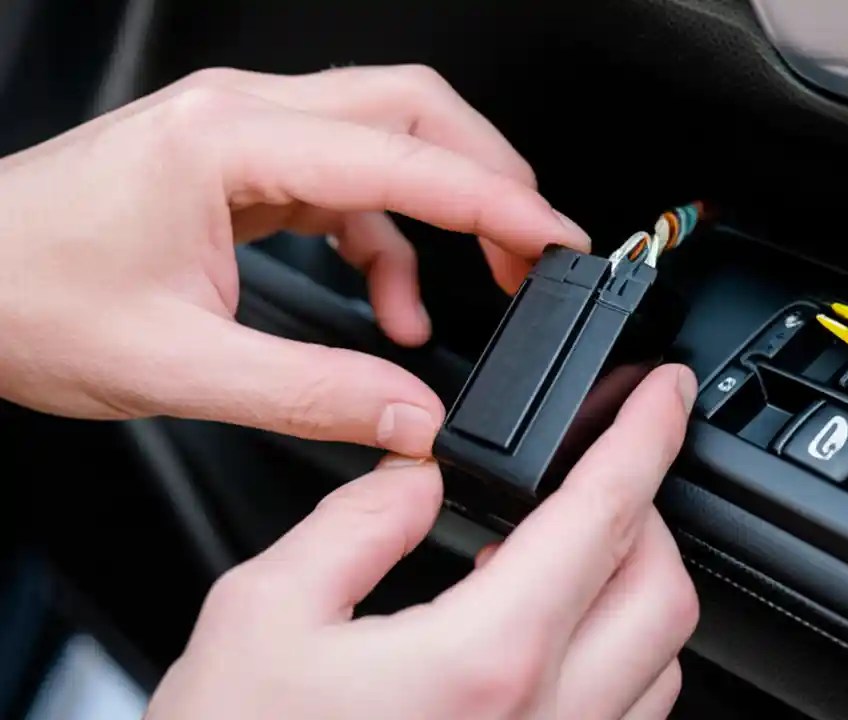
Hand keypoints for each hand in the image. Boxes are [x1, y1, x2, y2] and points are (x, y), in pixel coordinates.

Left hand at [0, 65, 588, 455]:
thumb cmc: (26, 299)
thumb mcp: (176, 367)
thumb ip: (311, 395)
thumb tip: (409, 416)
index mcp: (226, 143)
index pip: (400, 158)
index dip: (494, 201)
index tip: (556, 237)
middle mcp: (242, 117)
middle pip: (413, 110)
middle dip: (490, 175)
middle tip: (536, 248)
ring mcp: (242, 132)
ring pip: (388, 137)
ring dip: (449, 206)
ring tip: (485, 283)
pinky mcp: (241, 163)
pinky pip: (348, 182)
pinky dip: (389, 239)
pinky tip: (392, 306)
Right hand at [146, 364, 698, 719]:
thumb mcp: (262, 615)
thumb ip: (358, 523)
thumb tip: (420, 474)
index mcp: (484, 660)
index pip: (603, 516)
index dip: (646, 435)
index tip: (664, 393)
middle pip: (663, 592)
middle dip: (646, 512)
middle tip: (597, 472)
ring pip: (660, 663)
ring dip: (631, 589)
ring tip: (559, 555)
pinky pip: (625, 717)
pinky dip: (613, 655)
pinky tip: (542, 636)